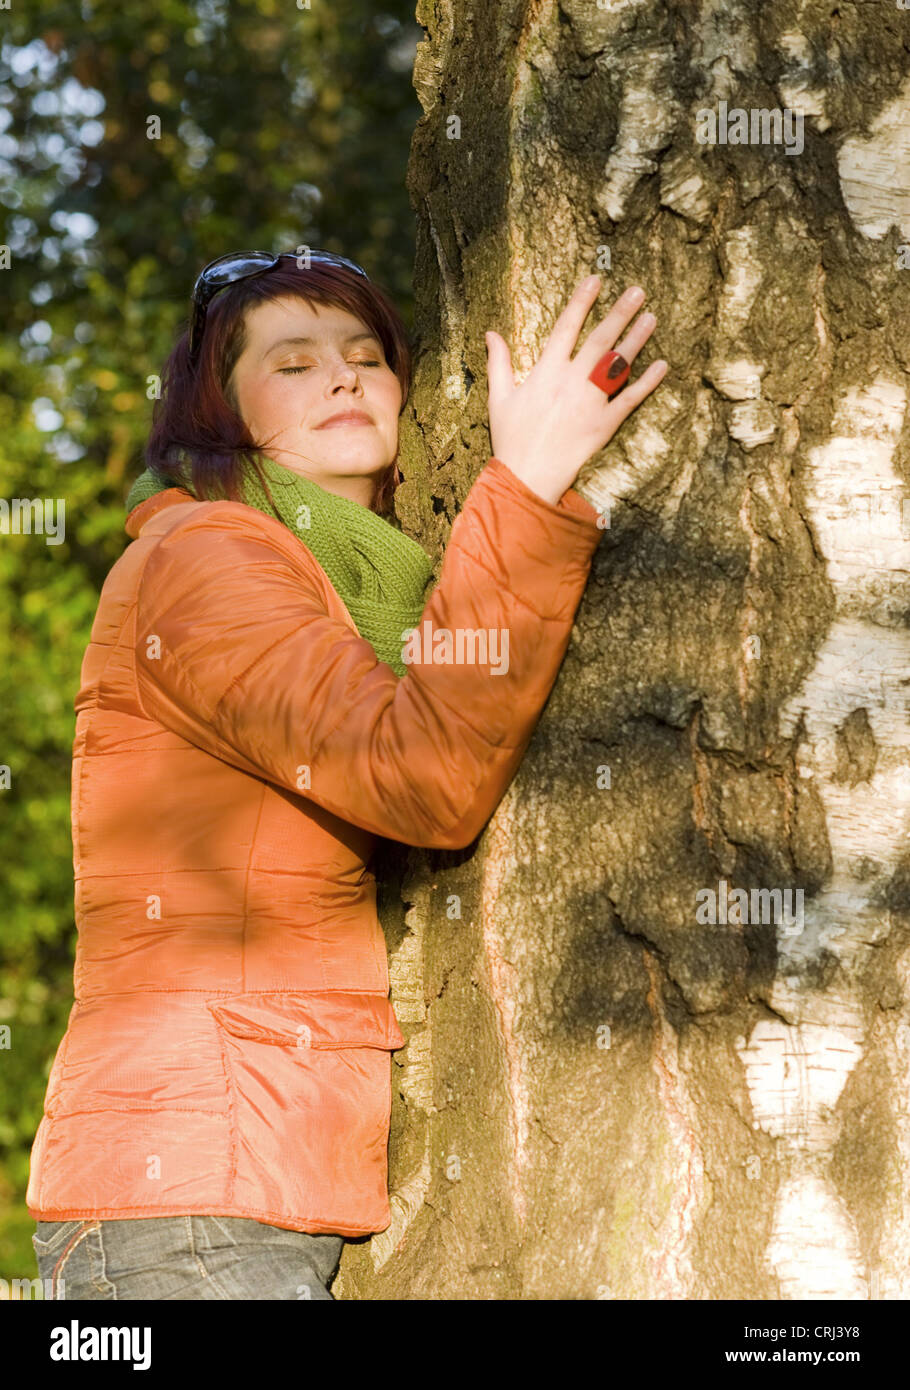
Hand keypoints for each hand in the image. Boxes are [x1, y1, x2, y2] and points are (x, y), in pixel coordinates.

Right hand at [485, 277, 666, 506]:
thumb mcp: (499, 398)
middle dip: (619, 313)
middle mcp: (570, 382)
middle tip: (638, 291)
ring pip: (617, 365)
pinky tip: (662, 366)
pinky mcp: (604, 425)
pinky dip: (647, 383)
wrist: (527, 477)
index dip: (582, 301)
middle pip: (599, 339)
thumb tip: (491, 333)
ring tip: (651, 318)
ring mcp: (590, 403)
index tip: (596, 280)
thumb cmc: (511, 439)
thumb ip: (499, 363)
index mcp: (545, 372)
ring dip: (636, 339)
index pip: (566, 327)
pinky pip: (630, 400)